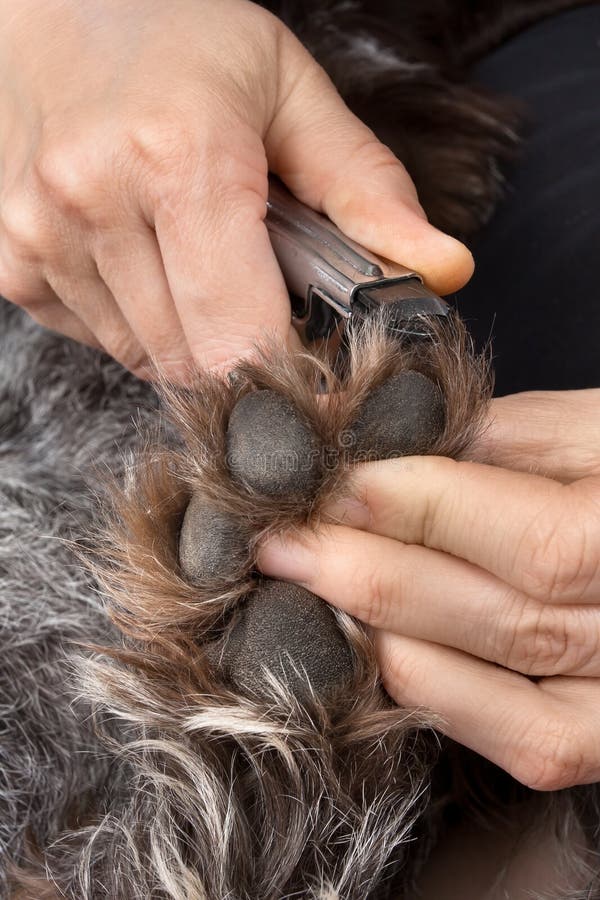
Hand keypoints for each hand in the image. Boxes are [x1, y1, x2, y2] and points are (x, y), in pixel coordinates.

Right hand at [0, 0, 471, 377]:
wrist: (51, 11)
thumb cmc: (176, 41)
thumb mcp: (287, 90)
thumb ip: (367, 189)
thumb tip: (444, 270)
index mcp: (180, 156)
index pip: (241, 334)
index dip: (286, 366)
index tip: (310, 357)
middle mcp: (94, 201)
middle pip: (195, 363)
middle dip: (240, 346)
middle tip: (252, 280)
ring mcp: (41, 238)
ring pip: (147, 361)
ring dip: (188, 332)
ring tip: (192, 253)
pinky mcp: (13, 264)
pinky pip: (101, 341)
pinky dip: (136, 320)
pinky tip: (142, 257)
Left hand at [258, 389, 599, 790]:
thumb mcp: (594, 428)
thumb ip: (500, 439)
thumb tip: (380, 450)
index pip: (530, 539)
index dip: (417, 512)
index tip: (328, 489)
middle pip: (499, 616)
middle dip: (370, 573)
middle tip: (283, 542)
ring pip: (495, 681)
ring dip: (380, 632)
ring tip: (302, 591)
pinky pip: (517, 740)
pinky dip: (429, 693)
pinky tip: (367, 650)